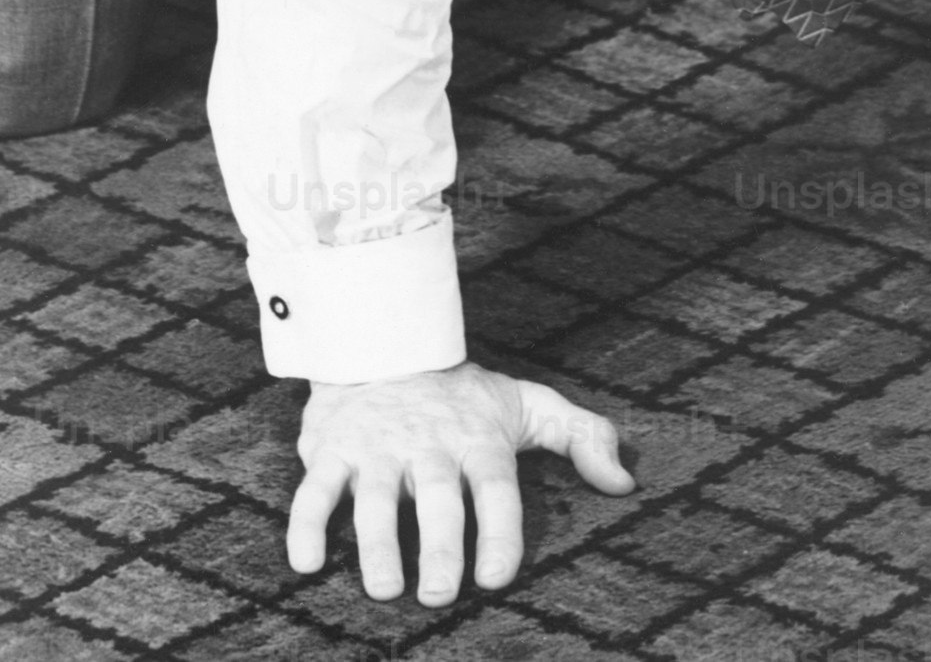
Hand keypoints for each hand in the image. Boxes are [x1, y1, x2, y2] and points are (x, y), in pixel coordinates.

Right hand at [289, 364, 632, 605]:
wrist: (380, 338)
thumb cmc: (461, 392)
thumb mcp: (525, 403)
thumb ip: (581, 436)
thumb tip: (625, 482)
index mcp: (476, 440)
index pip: (495, 489)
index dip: (499, 532)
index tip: (495, 576)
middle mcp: (427, 446)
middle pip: (437, 500)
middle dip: (440, 547)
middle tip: (440, 592)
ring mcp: (376, 448)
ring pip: (375, 499)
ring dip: (377, 544)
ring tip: (384, 588)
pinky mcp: (330, 448)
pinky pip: (315, 489)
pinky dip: (305, 525)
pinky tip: (306, 563)